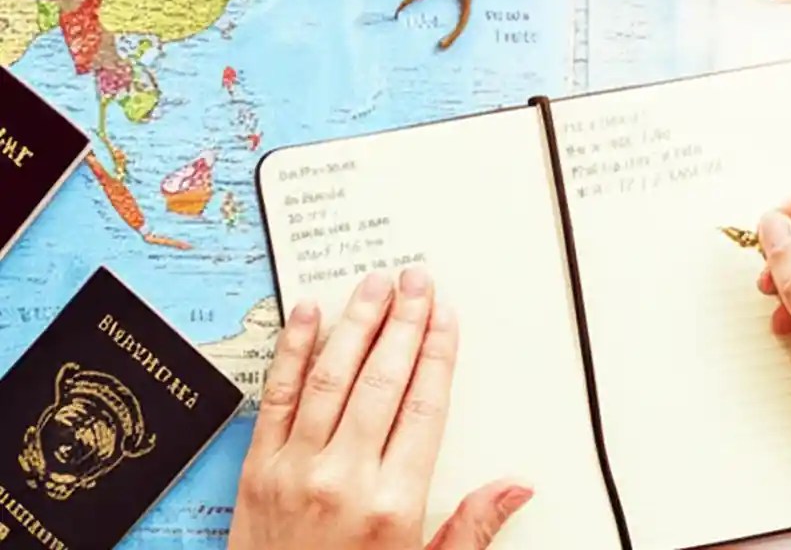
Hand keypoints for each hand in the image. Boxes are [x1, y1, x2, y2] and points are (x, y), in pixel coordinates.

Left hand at [228, 267, 532, 549]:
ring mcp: (296, 470)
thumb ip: (473, 527)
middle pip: (383, 380)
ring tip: (374, 285)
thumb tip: (516, 487)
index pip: (424, 406)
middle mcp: (344, 479)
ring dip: (356, 323)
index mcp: (393, 504)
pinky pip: (277, 397)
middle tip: (416, 281)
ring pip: (332, 377)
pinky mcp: (257, 470)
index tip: (446, 316)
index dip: (438, 353)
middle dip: (404, 322)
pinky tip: (308, 317)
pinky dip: (292, 351)